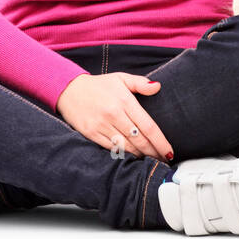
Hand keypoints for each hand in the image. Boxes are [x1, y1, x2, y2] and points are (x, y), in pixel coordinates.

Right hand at [56, 73, 174, 161]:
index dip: (161, 142)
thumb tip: (157, 87)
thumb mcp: (120, 78)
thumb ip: (140, 83)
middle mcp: (114, 114)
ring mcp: (102, 125)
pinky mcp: (91, 133)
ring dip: (140, 156)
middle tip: (164, 160)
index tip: (169, 151)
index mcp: (124, 101)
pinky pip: (112, 149)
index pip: (148, 126)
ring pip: (127, 147)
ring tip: (151, 160)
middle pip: (140, 140)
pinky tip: (132, 157)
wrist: (69, 90)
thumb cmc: (99, 85)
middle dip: (154, 152)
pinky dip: (124, 155)